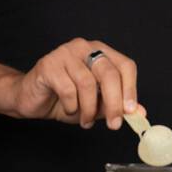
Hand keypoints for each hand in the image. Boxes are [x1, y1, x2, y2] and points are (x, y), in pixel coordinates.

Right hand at [1, 37, 141, 128]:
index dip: (131, 89)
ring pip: (88, 84)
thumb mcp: (96, 104)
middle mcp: (85, 48)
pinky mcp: (48, 65)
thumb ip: (117, 106)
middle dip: (114, 103)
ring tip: (86, 121)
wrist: (31, 99)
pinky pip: (68, 89)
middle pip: (109, 73)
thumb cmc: (65, 99)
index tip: (131, 111)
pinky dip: (72, 106)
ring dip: (89, 109)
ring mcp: (65, 53)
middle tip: (115, 124)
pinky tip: (69, 110)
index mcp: (101, 52)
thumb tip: (140, 112)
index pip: (125, 66)